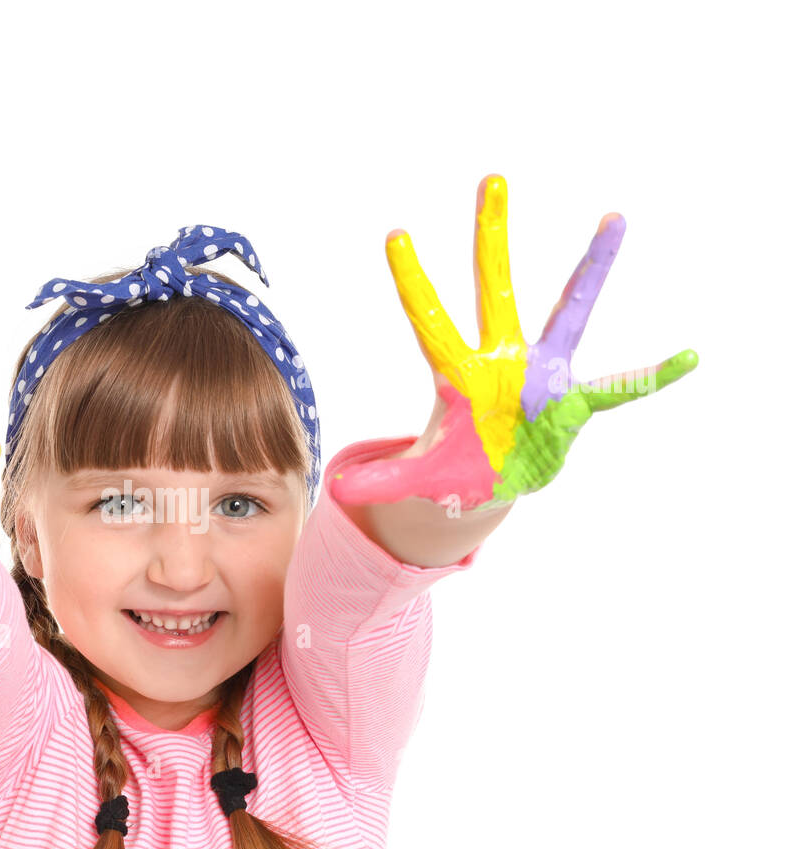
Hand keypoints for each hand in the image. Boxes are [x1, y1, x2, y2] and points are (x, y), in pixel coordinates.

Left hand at [330, 175, 697, 510]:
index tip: (395, 235)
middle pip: (495, 289)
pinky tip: (687, 358)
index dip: (413, 282)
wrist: (494, 482)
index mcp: (457, 375)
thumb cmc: (455, 470)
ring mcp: (542, 376)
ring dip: (590, 268)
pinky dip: (652, 376)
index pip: (429, 320)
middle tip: (491, 179)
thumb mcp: (419, 481)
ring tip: (614, 219)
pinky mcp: (574, 402)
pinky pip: (619, 387)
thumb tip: (337, 493)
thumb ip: (385, 482)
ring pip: (568, 311)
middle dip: (492, 238)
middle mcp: (501, 360)